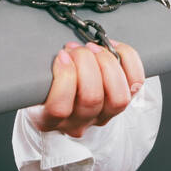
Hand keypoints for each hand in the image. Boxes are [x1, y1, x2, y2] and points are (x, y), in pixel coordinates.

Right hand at [25, 39, 145, 137]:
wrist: (64, 101)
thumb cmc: (46, 86)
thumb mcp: (34, 84)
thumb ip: (41, 74)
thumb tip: (61, 51)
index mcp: (50, 120)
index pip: (60, 108)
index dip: (64, 77)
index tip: (61, 56)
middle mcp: (79, 123)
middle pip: (92, 98)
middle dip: (86, 63)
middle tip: (77, 48)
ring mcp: (103, 116)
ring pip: (118, 98)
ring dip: (108, 64)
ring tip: (95, 49)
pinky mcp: (122, 104)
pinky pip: (136, 84)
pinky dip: (128, 60)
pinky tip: (114, 48)